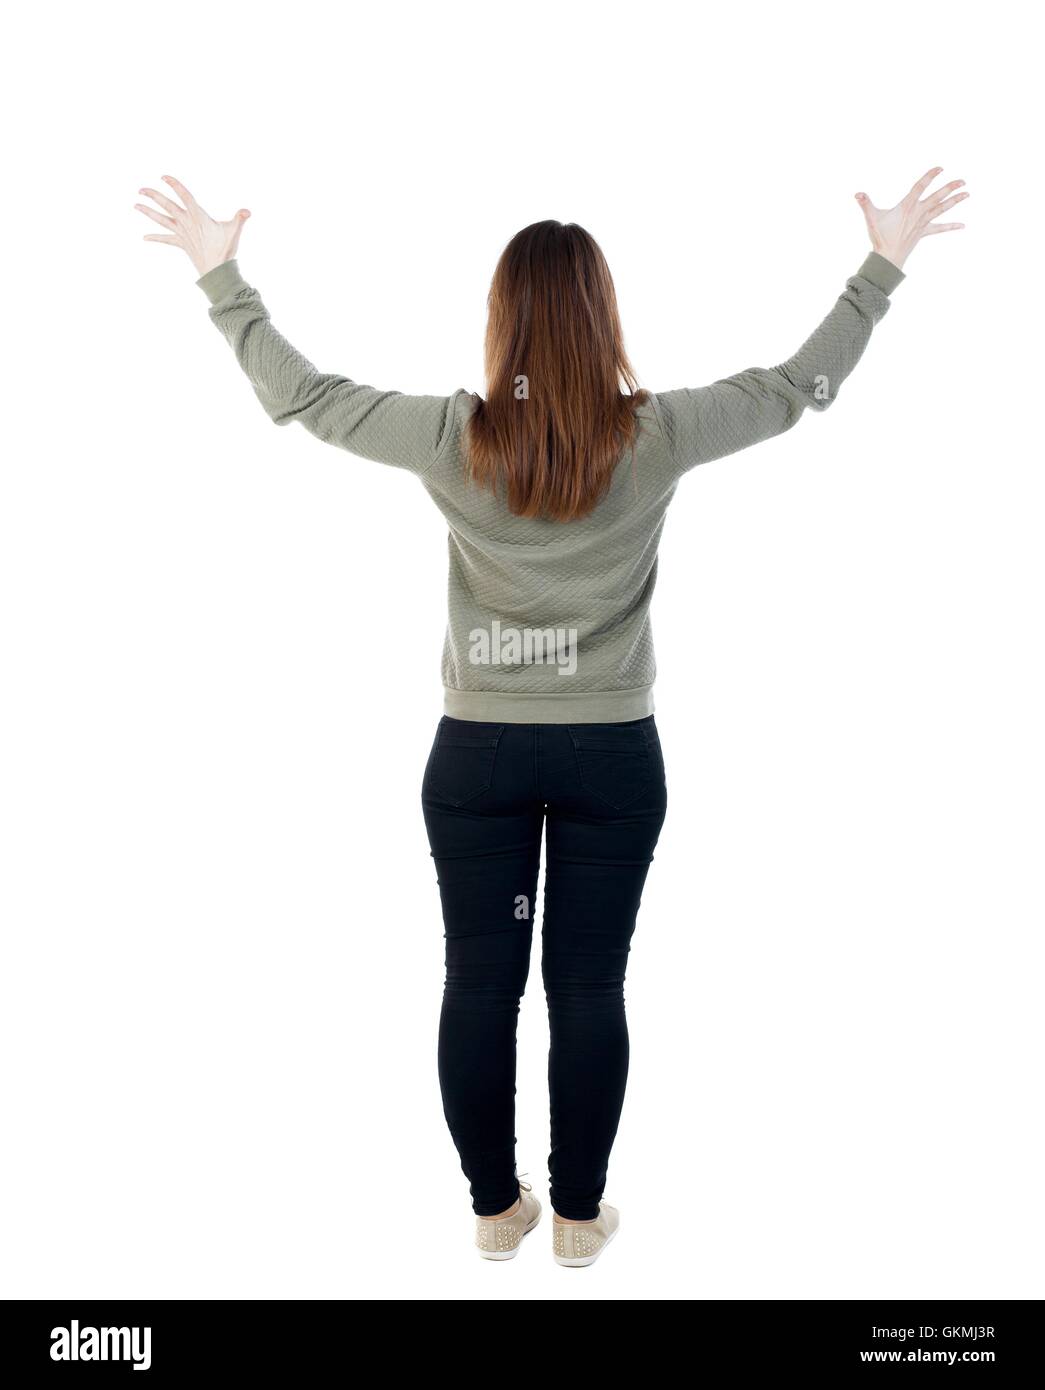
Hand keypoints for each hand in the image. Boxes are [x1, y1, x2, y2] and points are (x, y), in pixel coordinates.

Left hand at [134, 175, 250, 276]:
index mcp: (198, 216)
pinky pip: (166, 239)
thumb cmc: (225, 250)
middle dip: (154, 196)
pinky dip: (156, 238)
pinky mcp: (181, 244)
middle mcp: (187, 223)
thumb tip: (247, 211)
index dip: (175, 185)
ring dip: (148, 212)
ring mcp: (182, 234)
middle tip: (141, 189)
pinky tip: (144, 237)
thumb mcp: (234, 232)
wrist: (217, 271)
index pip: (184, 196)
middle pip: (167, 206)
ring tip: (135, 205)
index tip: (164, 177)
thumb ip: (240, 219)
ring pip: (162, 220)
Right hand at [855, 167, 968, 269]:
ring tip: (967, 193)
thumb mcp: (872, 218)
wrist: (888, 258)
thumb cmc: (880, 237)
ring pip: (942, 209)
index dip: (930, 176)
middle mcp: (918, 213)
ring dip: (955, 201)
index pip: (920, 187)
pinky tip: (963, 225)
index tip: (940, 168)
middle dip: (950, 188)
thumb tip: (857, 194)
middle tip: (963, 181)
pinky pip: (940, 229)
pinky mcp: (924, 232)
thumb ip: (865, 204)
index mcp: (907, 206)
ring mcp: (923, 223)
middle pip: (937, 197)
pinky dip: (951, 226)